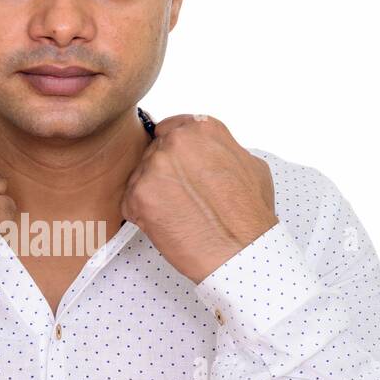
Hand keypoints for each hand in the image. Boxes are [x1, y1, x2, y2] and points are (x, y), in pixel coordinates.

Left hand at [119, 114, 277, 281]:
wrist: (241, 251)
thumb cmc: (249, 214)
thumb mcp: (249, 163)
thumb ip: (221, 149)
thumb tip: (210, 152)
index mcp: (201, 129)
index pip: (169, 130)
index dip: (173, 154)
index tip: (179, 169)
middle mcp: (175, 142)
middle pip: (153, 154)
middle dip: (163, 176)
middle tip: (183, 199)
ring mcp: (154, 167)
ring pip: (140, 178)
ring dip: (153, 196)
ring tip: (180, 214)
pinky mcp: (138, 195)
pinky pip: (130, 202)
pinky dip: (143, 216)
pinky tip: (168, 225)